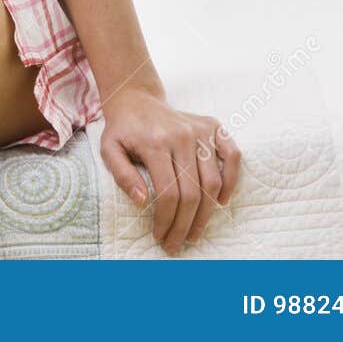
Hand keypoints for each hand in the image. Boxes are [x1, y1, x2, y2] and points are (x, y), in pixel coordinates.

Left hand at [98, 85, 239, 255]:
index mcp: (155, 143)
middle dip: (185, 225)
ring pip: (213, 181)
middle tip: (178, 243)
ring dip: (207, 214)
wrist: (136, 97)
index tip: (161, 237)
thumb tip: (143, 202)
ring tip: (195, 232)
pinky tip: (221, 201)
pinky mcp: (213, 126)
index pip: (168, 193)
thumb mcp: (109, 149)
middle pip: (192, 193)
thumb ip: (122, 175)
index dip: (167, 221)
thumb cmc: (122, 129)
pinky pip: (233, 155)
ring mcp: (200, 130)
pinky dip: (232, 180)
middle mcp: (181, 136)